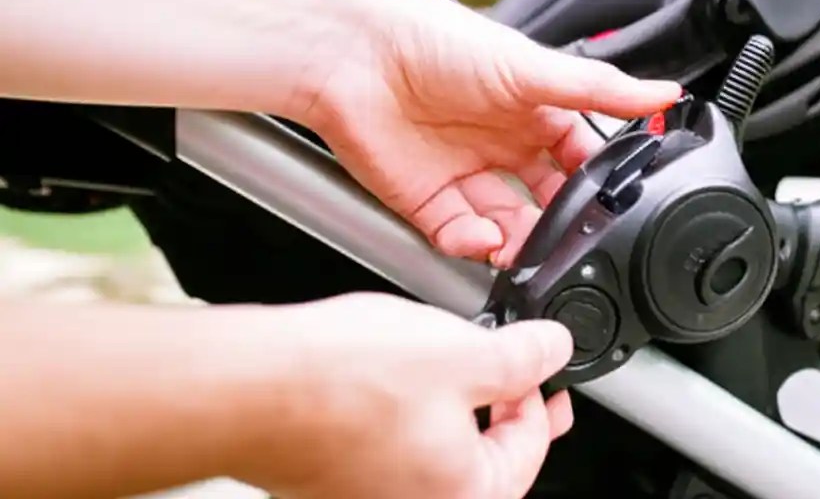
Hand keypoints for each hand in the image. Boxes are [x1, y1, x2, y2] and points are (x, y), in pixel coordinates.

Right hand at [244, 293, 574, 498]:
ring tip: (453, 367)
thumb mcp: (464, 351)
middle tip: (516, 379)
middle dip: (502, 411)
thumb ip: (524, 356)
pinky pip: (392, 455)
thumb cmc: (344, 382)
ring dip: (453, 414)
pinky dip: (407, 421)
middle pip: (486, 463)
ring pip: (436, 458)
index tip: (537, 364)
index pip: (531, 448)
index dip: (539, 394)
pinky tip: (397, 381)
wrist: (251, 385)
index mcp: (468, 496)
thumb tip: (553, 350)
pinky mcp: (334, 487)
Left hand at [303, 0, 681, 265]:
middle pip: (546, 201)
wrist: (351, 56)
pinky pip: (460, 239)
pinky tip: (484, 240)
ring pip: (507, 228)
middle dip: (560, 224)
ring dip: (521, 245)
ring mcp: (463, 175)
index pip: (580, 157)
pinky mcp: (426, 202)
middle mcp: (501, 144)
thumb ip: (598, 89)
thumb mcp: (532, 67)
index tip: (613, 204)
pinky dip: (475, 248)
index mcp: (533, 109)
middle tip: (570, 236)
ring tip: (527, 249)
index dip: (597, 183)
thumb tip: (663, 91)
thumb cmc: (436, 42)